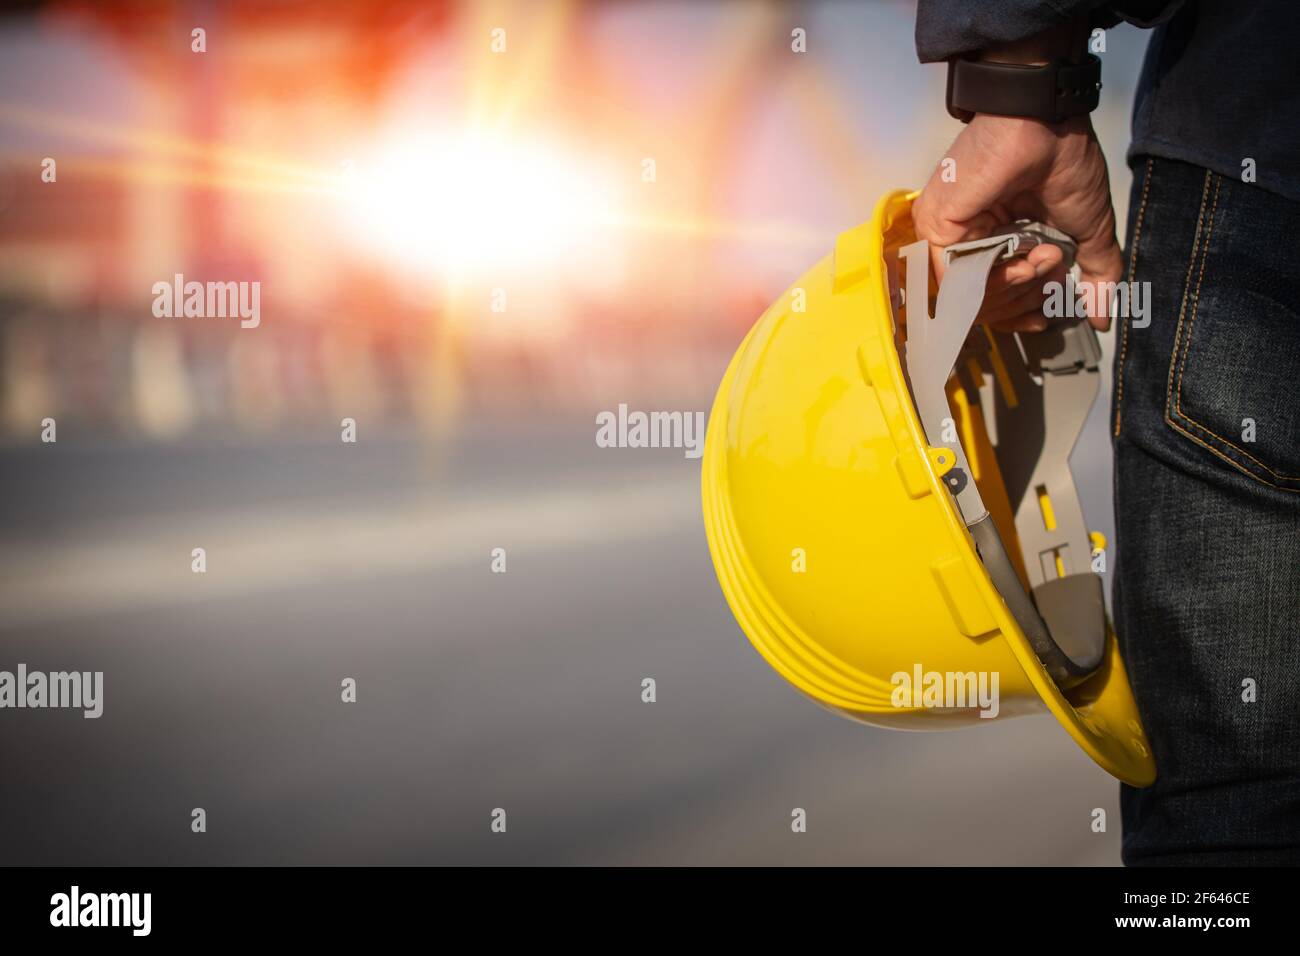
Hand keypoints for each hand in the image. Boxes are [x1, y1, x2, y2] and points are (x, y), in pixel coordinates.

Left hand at [911, 113, 1123, 331]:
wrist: (1047, 125)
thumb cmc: (1065, 163)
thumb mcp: (1087, 230)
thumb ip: (1094, 274)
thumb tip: (1102, 317)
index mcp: (995, 238)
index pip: (993, 297)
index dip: (1019, 313)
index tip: (1043, 316)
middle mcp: (967, 239)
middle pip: (982, 303)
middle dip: (1024, 299)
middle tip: (1051, 270)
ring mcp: (948, 233)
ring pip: (969, 297)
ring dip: (1016, 288)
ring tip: (1043, 259)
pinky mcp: (936, 226)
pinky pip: (957, 281)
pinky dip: (995, 282)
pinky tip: (1023, 262)